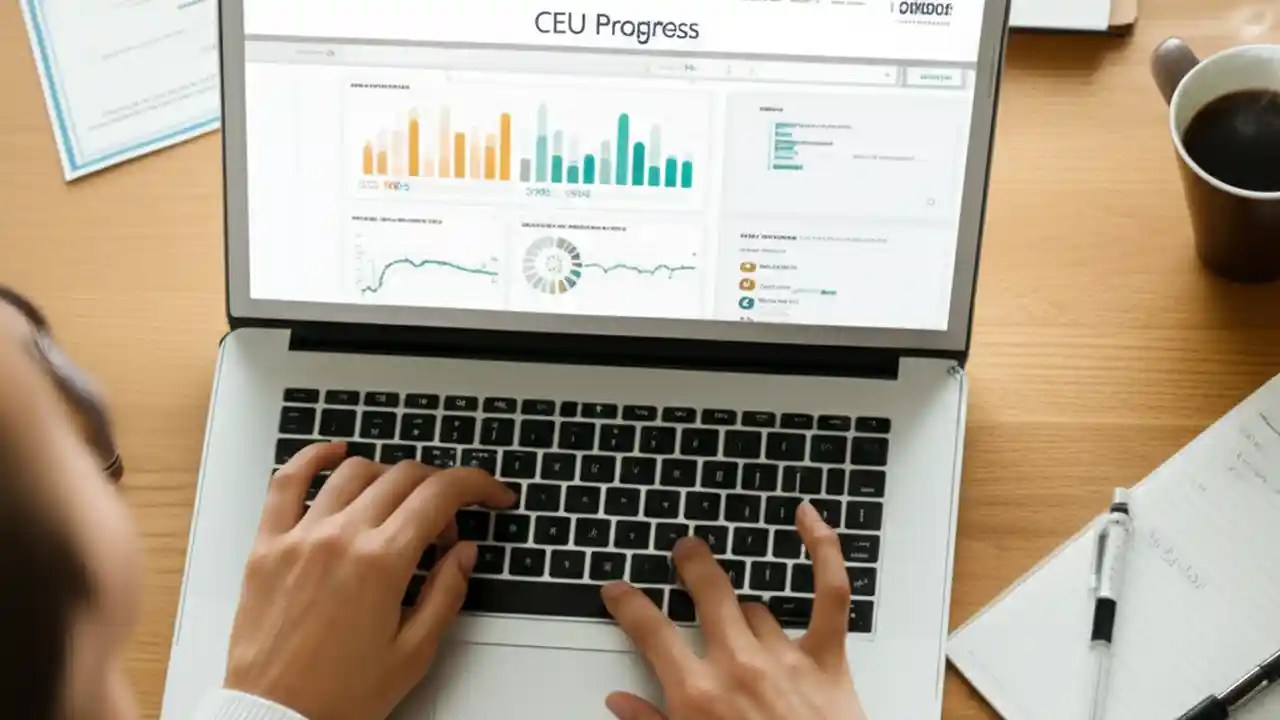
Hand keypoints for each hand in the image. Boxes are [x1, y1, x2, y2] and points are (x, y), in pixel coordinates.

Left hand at [223, 442, 515, 719]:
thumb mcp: (413, 653)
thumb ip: (446, 593)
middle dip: (441, 489)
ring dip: (391, 476)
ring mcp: (300, 537)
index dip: (477, 485)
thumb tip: (464, 553)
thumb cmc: (339, 696)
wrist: (274, 718)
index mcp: (381, 564)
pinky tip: (334, 453)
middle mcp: (341, 538)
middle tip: (448, 523)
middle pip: (405, 477)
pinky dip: (313, 457)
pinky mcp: (267, 545)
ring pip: (355, 471)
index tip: (491, 494)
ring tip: (402, 502)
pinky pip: (286, 482)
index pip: (442, 494)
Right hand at [603, 502, 867, 719]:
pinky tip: (808, 519)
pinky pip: (829, 593)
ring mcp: (784, 658)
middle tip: (685, 551)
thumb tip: (618, 704)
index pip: (648, 630)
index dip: (628, 604)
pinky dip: (823, 551)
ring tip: (737, 613)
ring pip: (755, 606)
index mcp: (696, 695)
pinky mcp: (828, 660)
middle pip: (706, 591)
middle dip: (690, 564)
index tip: (618, 590)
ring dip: (743, 607)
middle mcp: (737, 667)